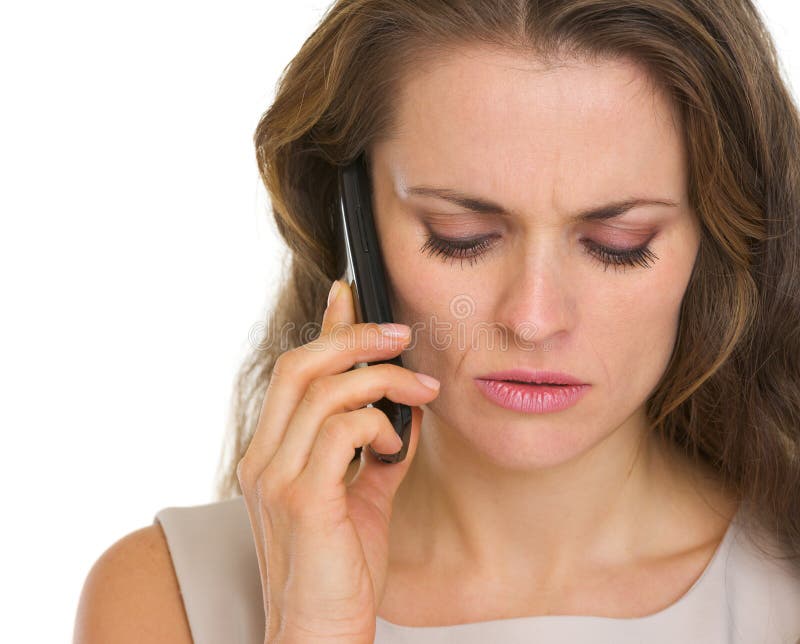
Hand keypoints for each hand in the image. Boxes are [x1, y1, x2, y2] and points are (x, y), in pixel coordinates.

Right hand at [236, 278, 439, 642]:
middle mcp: (263, 458)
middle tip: (400, 334)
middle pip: (301, 365)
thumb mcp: (361, 497)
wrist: (317, 634)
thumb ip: (376, 451)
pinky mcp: (302, 498)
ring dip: (381, 380)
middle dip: (355, 338)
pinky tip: (395, 445)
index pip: (295, 372)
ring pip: (324, 389)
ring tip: (420, 392)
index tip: (350, 293)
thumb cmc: (338, 571)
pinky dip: (377, 424)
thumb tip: (404, 408)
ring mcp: (277, 477)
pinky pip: (341, 430)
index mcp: (271, 454)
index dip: (324, 328)